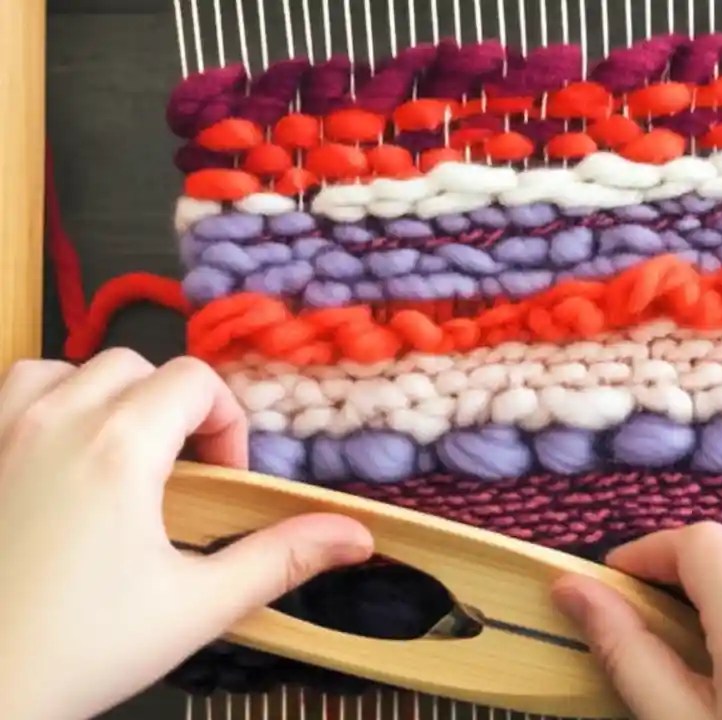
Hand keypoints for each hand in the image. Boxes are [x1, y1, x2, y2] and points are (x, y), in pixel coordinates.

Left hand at [0, 351, 372, 719]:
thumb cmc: (79, 650)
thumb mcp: (197, 607)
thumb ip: (281, 559)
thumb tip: (357, 535)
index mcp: (120, 447)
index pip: (195, 381)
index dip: (227, 423)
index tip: (225, 480)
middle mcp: (56, 421)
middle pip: (138, 367)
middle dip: (175, 409)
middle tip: (184, 476)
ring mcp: (2, 435)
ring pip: (67, 368)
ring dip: (107, 396)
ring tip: (123, 454)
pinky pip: (14, 393)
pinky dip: (48, 405)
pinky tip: (64, 460)